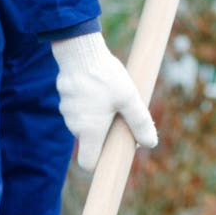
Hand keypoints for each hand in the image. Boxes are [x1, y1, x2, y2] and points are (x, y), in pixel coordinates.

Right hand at [52, 32, 157, 171]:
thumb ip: (140, 122)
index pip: (88, 163)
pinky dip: (86, 105)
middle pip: (89, 142)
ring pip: (83, 124)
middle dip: (103, 135)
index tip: (111, 154)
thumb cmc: (105, 76)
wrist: (80, 50)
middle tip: (119, 116)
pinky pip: (77, 110)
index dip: (99, 163)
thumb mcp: (129, 98)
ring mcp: (67, 113)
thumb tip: (151, 143)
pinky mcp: (64, 99)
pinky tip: (95, 88)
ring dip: (96, 118)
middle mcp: (74, 126)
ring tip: (108, 97)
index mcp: (89, 131)